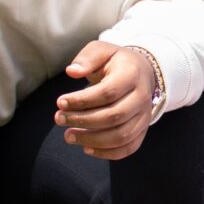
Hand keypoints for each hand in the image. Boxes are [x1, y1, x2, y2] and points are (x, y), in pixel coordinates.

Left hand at [54, 40, 156, 159]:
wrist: (142, 72)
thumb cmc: (115, 62)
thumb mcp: (102, 50)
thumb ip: (86, 58)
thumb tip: (72, 72)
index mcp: (132, 74)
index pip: (107, 92)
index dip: (82, 100)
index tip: (60, 102)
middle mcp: (142, 97)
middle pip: (113, 116)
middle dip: (83, 121)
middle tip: (59, 119)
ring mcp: (145, 116)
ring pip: (121, 136)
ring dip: (92, 140)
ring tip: (68, 136)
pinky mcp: (143, 130)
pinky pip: (128, 147)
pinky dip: (107, 153)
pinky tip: (86, 148)